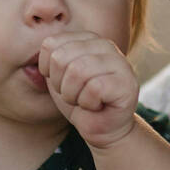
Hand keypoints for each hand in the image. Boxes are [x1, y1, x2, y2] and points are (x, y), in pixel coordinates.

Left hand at [37, 32, 137, 150]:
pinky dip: (88, 103)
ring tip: (86, 100)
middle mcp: (104, 44)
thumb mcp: (59, 76)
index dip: (48, 71)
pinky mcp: (126, 82)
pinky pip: (94, 88)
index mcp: (87, 39)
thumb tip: (43, 48)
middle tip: (75, 95)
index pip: (50, 45)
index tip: (63, 82)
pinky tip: (98, 106)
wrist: (103, 130)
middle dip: (61, 84)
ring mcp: (119, 61)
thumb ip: (52, 57)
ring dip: (73, 95)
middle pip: (61, 58)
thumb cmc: (80, 101)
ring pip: (77, 71)